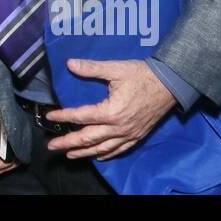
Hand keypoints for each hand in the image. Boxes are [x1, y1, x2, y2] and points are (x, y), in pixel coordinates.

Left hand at [44, 58, 176, 160]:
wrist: (170, 84)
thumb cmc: (142, 75)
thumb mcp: (116, 68)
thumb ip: (92, 68)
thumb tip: (70, 63)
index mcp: (112, 111)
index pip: (81, 116)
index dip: (63, 116)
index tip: (50, 116)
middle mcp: (119, 127)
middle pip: (88, 139)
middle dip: (68, 143)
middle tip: (52, 146)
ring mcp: (129, 134)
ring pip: (103, 148)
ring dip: (84, 152)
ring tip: (69, 154)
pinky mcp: (137, 136)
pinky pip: (119, 149)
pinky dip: (106, 154)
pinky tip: (98, 156)